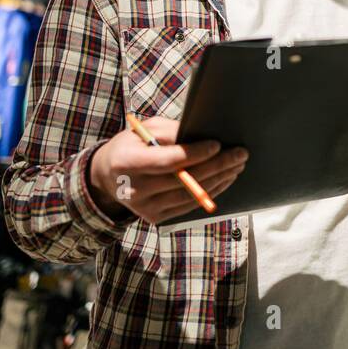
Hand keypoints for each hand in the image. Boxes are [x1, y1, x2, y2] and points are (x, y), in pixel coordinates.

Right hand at [88, 116, 248, 222]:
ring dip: (220, 180)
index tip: (217, 144)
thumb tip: (203, 135)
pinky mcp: (155, 218)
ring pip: (191, 195)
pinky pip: (190, 205)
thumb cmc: (130, 146)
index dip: (195, 154)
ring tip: (237, 165)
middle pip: (185, 180)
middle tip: (240, 154)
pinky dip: (211, 192)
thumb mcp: (144, 130)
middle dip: (217, 166)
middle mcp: (135, 190)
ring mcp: (145, 208)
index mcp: (127, 163)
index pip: (168, 161)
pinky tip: (225, 179)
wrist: (107, 177)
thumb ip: (171, 132)